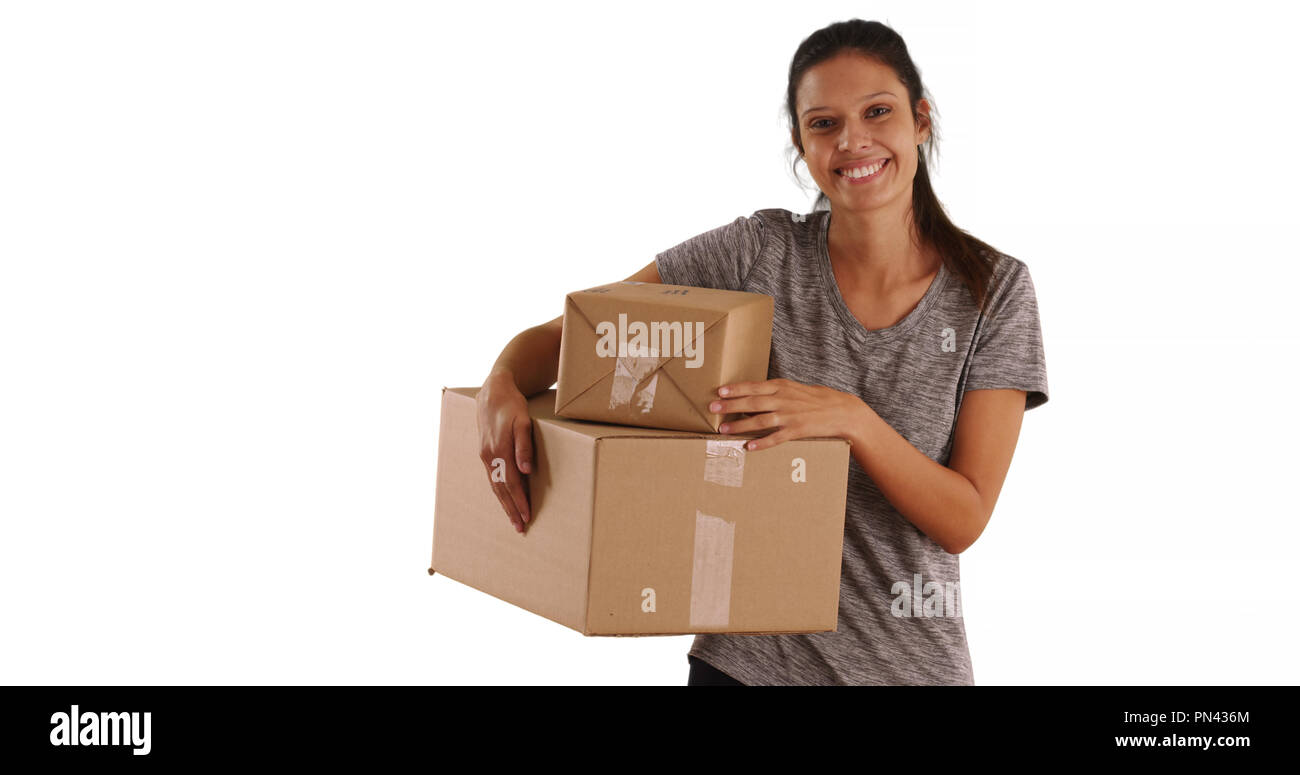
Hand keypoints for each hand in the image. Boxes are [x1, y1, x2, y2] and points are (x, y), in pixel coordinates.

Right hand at [475, 371, 533, 533]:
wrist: (493, 392)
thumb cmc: (512, 406)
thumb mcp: (523, 422)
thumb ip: (524, 445)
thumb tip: (526, 470)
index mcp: (499, 451)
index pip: (512, 483)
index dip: (520, 501)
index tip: (527, 517)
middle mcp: (489, 456)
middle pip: (501, 489)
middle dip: (511, 509)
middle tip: (520, 528)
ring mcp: (485, 455)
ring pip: (495, 485)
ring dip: (504, 504)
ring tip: (513, 519)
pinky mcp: (484, 453)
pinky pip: (492, 477)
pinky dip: (499, 491)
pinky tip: (504, 498)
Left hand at [709, 378, 867, 451]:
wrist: (842, 411)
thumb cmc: (817, 399)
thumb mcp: (795, 389)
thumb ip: (776, 391)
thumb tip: (755, 396)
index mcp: (783, 386)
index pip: (754, 386)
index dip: (736, 389)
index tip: (720, 391)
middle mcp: (784, 399)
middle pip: (753, 402)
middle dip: (731, 406)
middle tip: (713, 409)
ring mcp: (790, 416)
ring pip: (760, 421)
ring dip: (740, 425)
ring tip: (724, 430)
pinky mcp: (798, 431)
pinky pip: (776, 438)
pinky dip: (762, 443)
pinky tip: (749, 447)